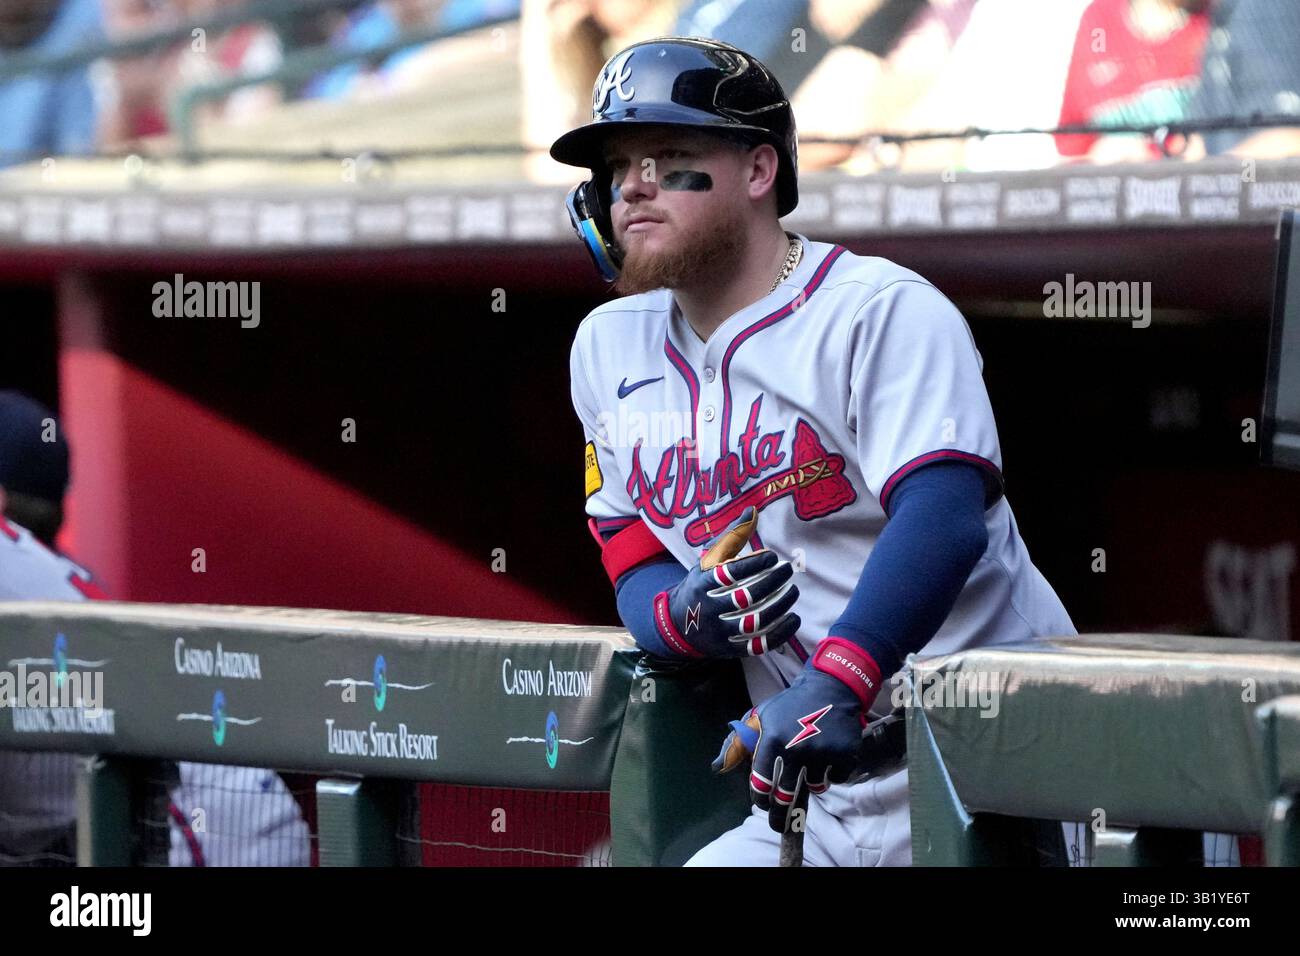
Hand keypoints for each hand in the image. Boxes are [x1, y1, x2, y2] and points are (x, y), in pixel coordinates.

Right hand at [653, 507, 799, 658]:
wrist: (678, 624)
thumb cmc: (700, 585)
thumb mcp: (708, 560)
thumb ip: (731, 537)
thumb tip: (752, 509)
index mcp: (702, 584)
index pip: (729, 574)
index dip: (753, 564)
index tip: (772, 556)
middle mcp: (708, 609)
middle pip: (744, 598)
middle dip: (771, 582)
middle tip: (789, 570)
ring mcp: (719, 632)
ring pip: (753, 622)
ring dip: (779, 606)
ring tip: (793, 591)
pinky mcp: (730, 649)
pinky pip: (758, 645)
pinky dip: (779, 633)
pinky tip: (794, 618)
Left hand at [713, 638, 881, 831]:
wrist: (830, 689)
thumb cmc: (790, 705)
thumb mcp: (761, 717)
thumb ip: (739, 744)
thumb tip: (717, 768)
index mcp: (772, 740)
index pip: (761, 784)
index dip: (761, 799)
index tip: (763, 804)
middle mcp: (796, 749)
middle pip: (786, 796)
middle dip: (780, 813)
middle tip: (779, 823)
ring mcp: (822, 753)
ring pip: (815, 787)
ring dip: (812, 781)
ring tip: (811, 765)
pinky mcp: (844, 754)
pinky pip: (836, 778)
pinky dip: (833, 773)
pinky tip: (829, 756)